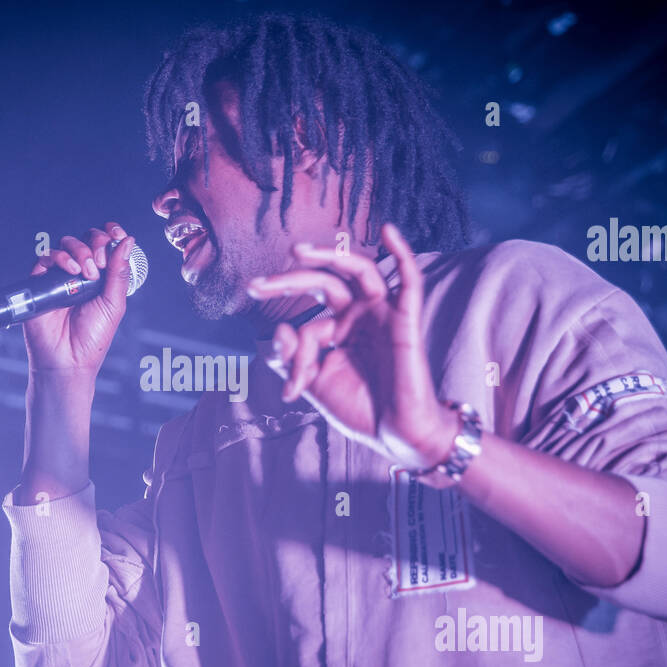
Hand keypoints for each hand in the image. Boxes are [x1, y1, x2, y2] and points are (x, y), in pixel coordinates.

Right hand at [22, 222, 135, 374]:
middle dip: (96, 243)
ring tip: (86, 274)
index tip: (117, 234)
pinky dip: (60, 257)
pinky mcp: (41, 281)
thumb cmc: (92, 337)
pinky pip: (46, 257)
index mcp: (101, 276)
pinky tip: (72, 271)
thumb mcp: (114, 303)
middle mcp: (81, 273)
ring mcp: (60, 276)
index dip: (110, 233)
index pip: (105, 244)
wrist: (68, 359)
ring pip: (67, 244)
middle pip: (86, 238)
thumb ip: (120, 272)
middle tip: (100, 265)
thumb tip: (128, 241)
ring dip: (80, 251)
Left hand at [246, 222, 458, 472]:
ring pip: (359, 272)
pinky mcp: (407, 320)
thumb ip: (293, 357)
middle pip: (324, 285)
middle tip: (256, 286)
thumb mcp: (316, 383)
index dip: (295, 353)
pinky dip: (401, 252)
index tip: (290, 387)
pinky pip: (409, 280)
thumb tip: (279, 329)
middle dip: (289, 282)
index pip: (308, 327)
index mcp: (339, 331)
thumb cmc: (362, 409)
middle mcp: (360, 317)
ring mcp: (383, 315)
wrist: (398, 435)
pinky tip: (387, 231)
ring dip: (330, 256)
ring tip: (297, 251)